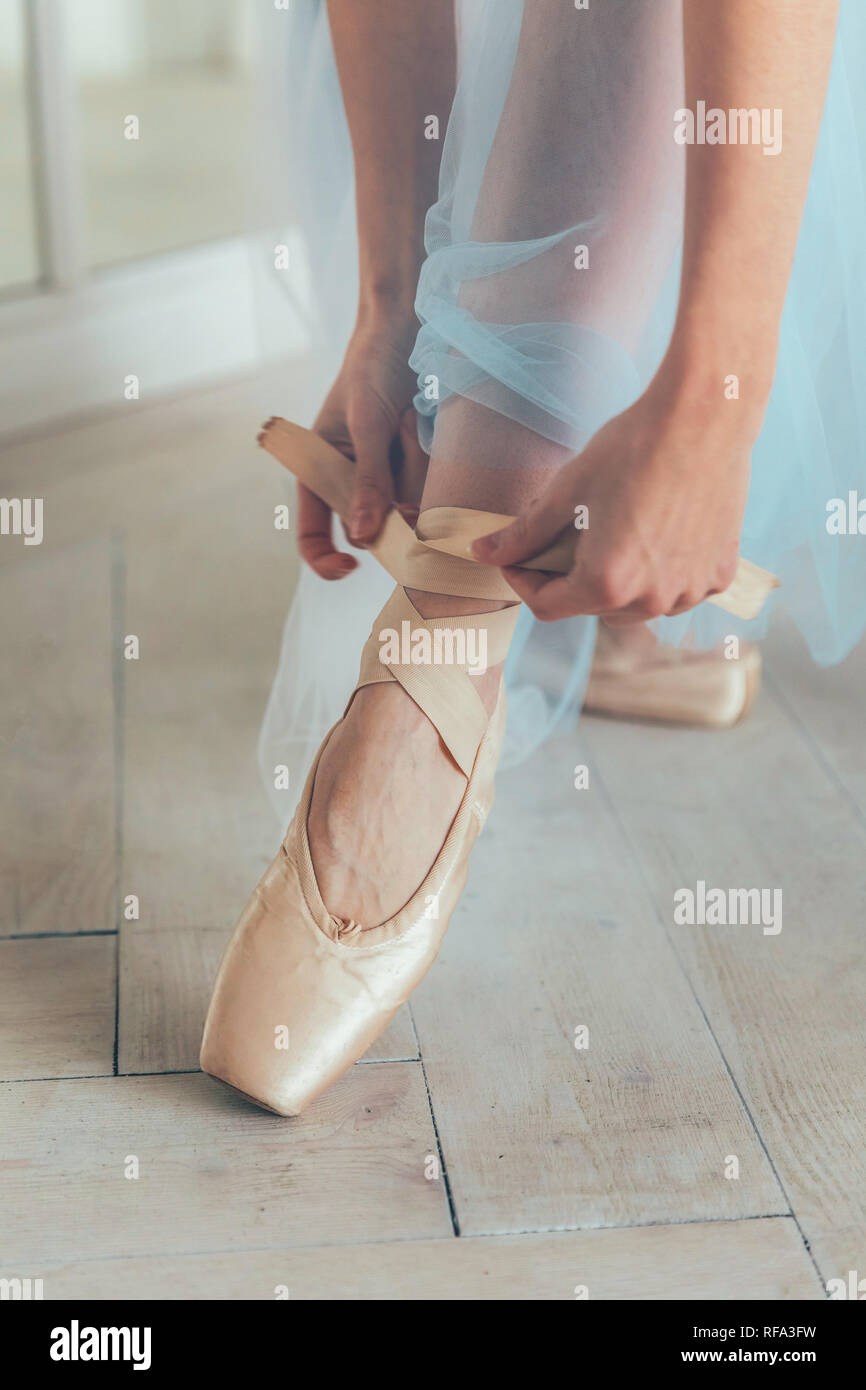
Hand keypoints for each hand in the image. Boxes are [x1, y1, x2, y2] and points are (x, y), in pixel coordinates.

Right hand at [298, 316, 427, 579]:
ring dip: (414, 467)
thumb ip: (368, 480)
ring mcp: (391, 478)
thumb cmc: (373, 367)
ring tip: (411, 418)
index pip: (314, 534)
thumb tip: (364, 537)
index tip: (352, 568)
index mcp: (322, 473)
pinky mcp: (420, 469)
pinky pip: (430, 489)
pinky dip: (430, 462)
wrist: (411, 329)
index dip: (325, 560)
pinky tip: (422, 424)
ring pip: (408, 509)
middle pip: (374, 526)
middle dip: (390, 496)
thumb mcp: (367, 423)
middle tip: (400, 441)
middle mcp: (355, 483)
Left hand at [472, 383, 756, 623]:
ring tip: (611, 537)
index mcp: (607, 583)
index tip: (516, 556)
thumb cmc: (633, 447)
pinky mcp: (719, 573)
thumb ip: (524, 532)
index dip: (522, 581)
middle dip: (569, 580)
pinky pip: (677, 590)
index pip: (547, 606)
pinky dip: (660, 574)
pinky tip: (656, 535)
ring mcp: (690, 590)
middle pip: (592, 607)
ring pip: (636, 605)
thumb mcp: (567, 490)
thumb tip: (481, 553)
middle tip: (564, 539)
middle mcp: (651, 599)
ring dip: (617, 583)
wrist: (705, 416)